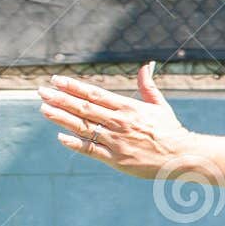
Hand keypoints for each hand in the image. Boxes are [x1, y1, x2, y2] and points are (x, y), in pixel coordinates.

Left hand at [37, 63, 195, 177]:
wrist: (183, 157)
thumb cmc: (171, 131)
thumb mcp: (160, 106)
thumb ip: (148, 86)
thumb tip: (146, 65)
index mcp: (129, 108)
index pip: (95, 94)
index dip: (73, 86)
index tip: (56, 80)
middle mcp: (120, 123)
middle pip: (84, 108)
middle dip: (60, 99)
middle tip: (41, 91)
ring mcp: (117, 142)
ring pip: (83, 127)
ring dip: (61, 117)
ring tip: (44, 109)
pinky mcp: (117, 160)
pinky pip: (91, 150)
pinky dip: (75, 143)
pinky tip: (60, 136)